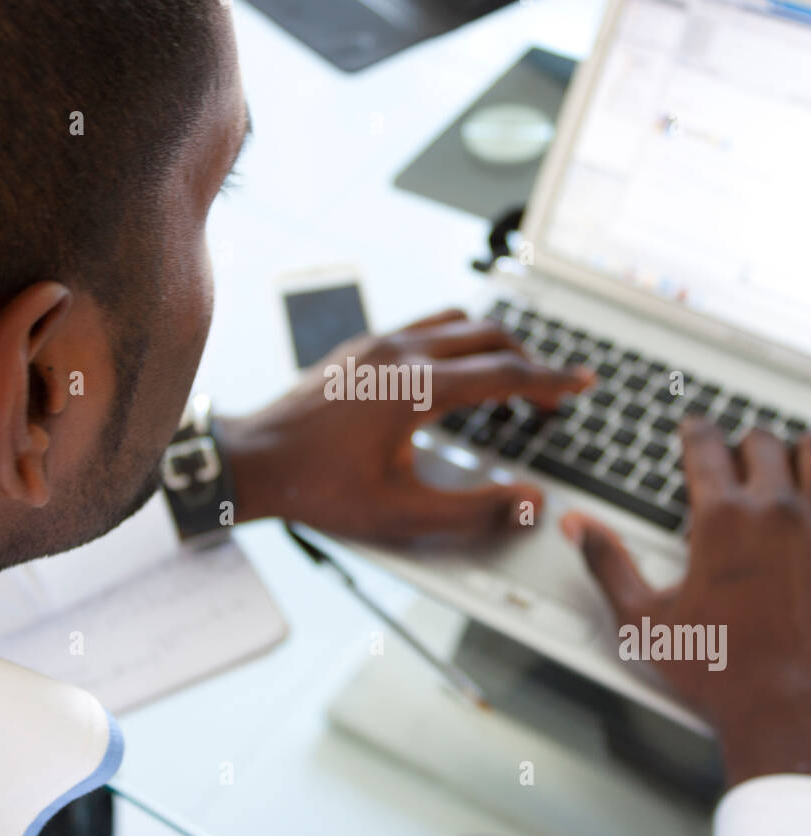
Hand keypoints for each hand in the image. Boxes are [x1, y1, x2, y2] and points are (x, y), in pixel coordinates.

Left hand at [218, 307, 592, 544]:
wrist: (252, 460)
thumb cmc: (318, 487)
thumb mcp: (402, 512)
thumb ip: (474, 509)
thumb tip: (529, 502)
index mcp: (419, 387)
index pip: (506, 373)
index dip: (553, 381)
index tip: (583, 382)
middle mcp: (401, 352)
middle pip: (489, 337)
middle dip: (529, 362)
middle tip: (551, 394)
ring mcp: (377, 344)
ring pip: (456, 322)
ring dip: (492, 344)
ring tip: (510, 377)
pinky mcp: (359, 347)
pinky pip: (424, 327)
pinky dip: (456, 341)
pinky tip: (453, 371)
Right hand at [562, 421, 810, 786]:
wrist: (794, 712)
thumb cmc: (724, 674)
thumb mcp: (647, 622)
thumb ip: (608, 565)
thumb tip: (578, 528)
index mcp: (723, 519)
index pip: (706, 444)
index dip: (695, 430)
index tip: (694, 429)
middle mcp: (778, 511)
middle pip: (763, 441)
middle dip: (745, 446)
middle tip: (737, 461)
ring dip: (799, 456)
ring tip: (788, 472)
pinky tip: (810, 514)